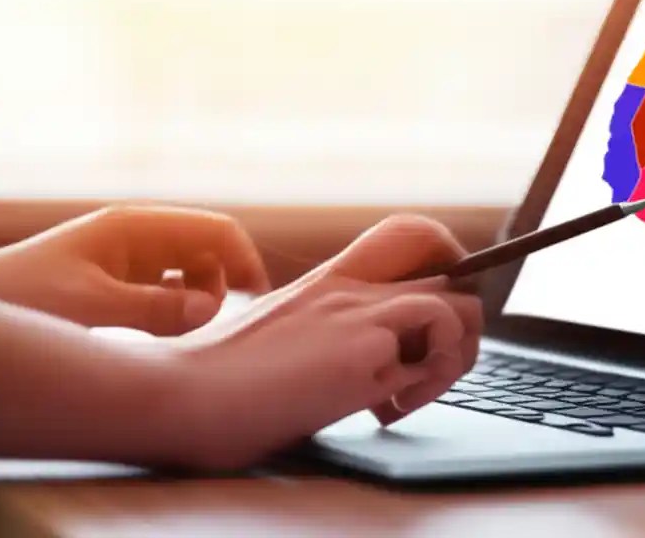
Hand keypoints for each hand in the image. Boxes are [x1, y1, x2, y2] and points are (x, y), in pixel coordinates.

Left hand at [0, 206, 270, 335]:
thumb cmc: (23, 302)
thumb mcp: (91, 307)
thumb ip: (156, 308)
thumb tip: (212, 308)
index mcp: (136, 227)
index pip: (218, 230)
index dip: (245, 262)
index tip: (257, 306)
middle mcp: (137, 237)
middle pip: (210, 251)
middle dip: (221, 286)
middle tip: (209, 330)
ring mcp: (127, 260)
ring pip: (191, 273)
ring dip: (198, 301)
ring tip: (179, 336)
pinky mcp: (116, 285)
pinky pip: (166, 292)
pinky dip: (175, 311)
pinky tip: (161, 337)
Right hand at [171, 215, 482, 469]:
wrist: (180, 394)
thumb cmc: (217, 383)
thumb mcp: (283, 342)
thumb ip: (328, 339)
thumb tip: (377, 368)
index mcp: (329, 281)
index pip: (407, 238)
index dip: (442, 264)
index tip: (434, 311)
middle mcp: (350, 287)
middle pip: (447, 261)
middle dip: (464, 311)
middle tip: (435, 358)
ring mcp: (358, 312)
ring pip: (460, 303)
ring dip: (456, 353)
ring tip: (411, 391)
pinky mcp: (361, 346)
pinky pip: (439, 340)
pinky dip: (437, 374)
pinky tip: (391, 407)